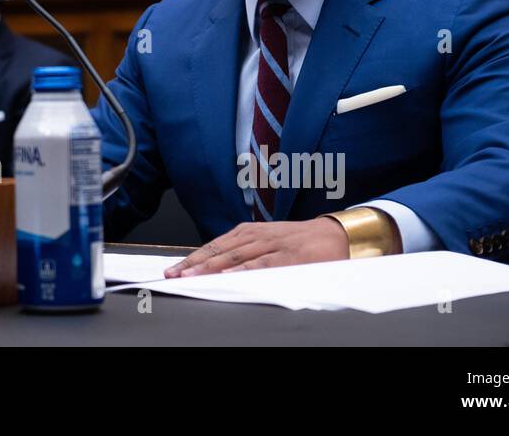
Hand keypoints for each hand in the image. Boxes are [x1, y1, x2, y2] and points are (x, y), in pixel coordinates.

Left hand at [164, 218, 349, 276]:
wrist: (334, 234)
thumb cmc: (297, 241)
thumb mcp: (267, 242)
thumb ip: (245, 253)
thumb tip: (216, 268)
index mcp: (249, 231)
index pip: (215, 246)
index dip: (193, 258)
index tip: (175, 269)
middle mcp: (256, 235)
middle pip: (219, 251)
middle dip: (195, 264)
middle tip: (174, 274)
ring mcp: (272, 244)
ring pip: (236, 257)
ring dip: (211, 267)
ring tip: (192, 277)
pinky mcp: (288, 255)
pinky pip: (262, 263)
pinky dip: (244, 270)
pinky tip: (229, 276)